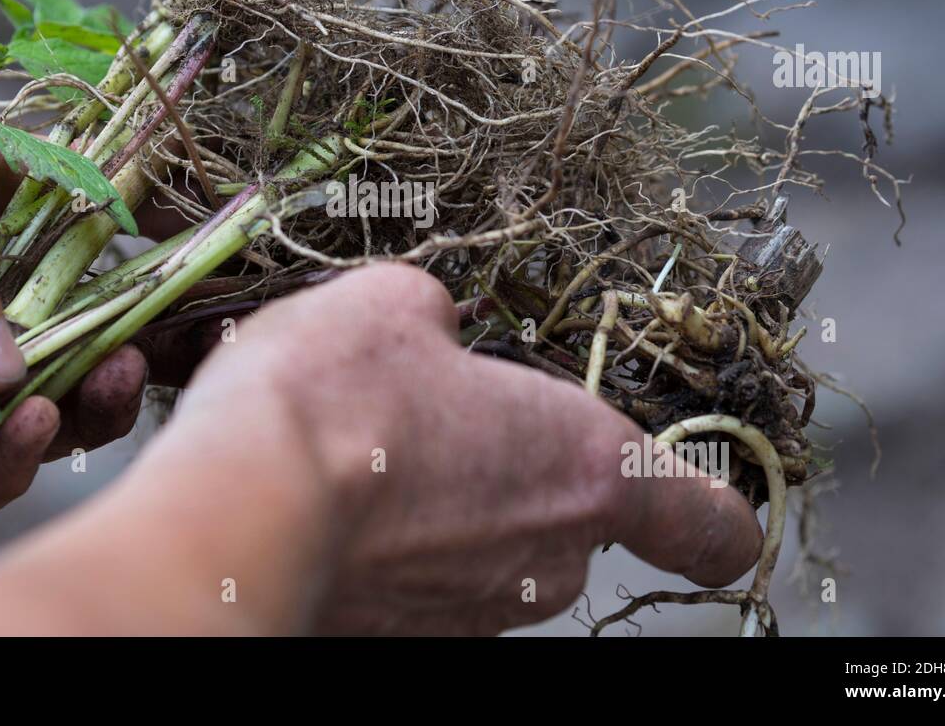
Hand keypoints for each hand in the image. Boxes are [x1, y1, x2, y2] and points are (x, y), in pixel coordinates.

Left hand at [0, 116, 189, 523]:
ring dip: (81, 402)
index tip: (170, 240)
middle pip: (61, 321)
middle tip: (137, 348)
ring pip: (35, 402)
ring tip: (94, 389)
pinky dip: (12, 458)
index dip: (113, 229)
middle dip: (112, 336)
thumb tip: (11, 359)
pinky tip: (22, 428)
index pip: (49, 218)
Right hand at [174, 263, 763, 633]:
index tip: (709, 512)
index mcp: (586, 463)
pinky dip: (390, 542)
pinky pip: (421, 580)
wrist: (233, 519)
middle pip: (567, 515)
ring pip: (487, 548)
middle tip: (435, 415)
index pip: (704, 522)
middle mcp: (549, 558)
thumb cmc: (331, 403)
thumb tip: (431, 329)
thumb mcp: (392, 304)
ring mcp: (475, 613)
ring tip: (358, 451)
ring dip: (442, 502)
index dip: (711, 513)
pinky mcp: (407, 640)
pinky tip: (328, 497)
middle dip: (512, 463)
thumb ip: (440, 317)